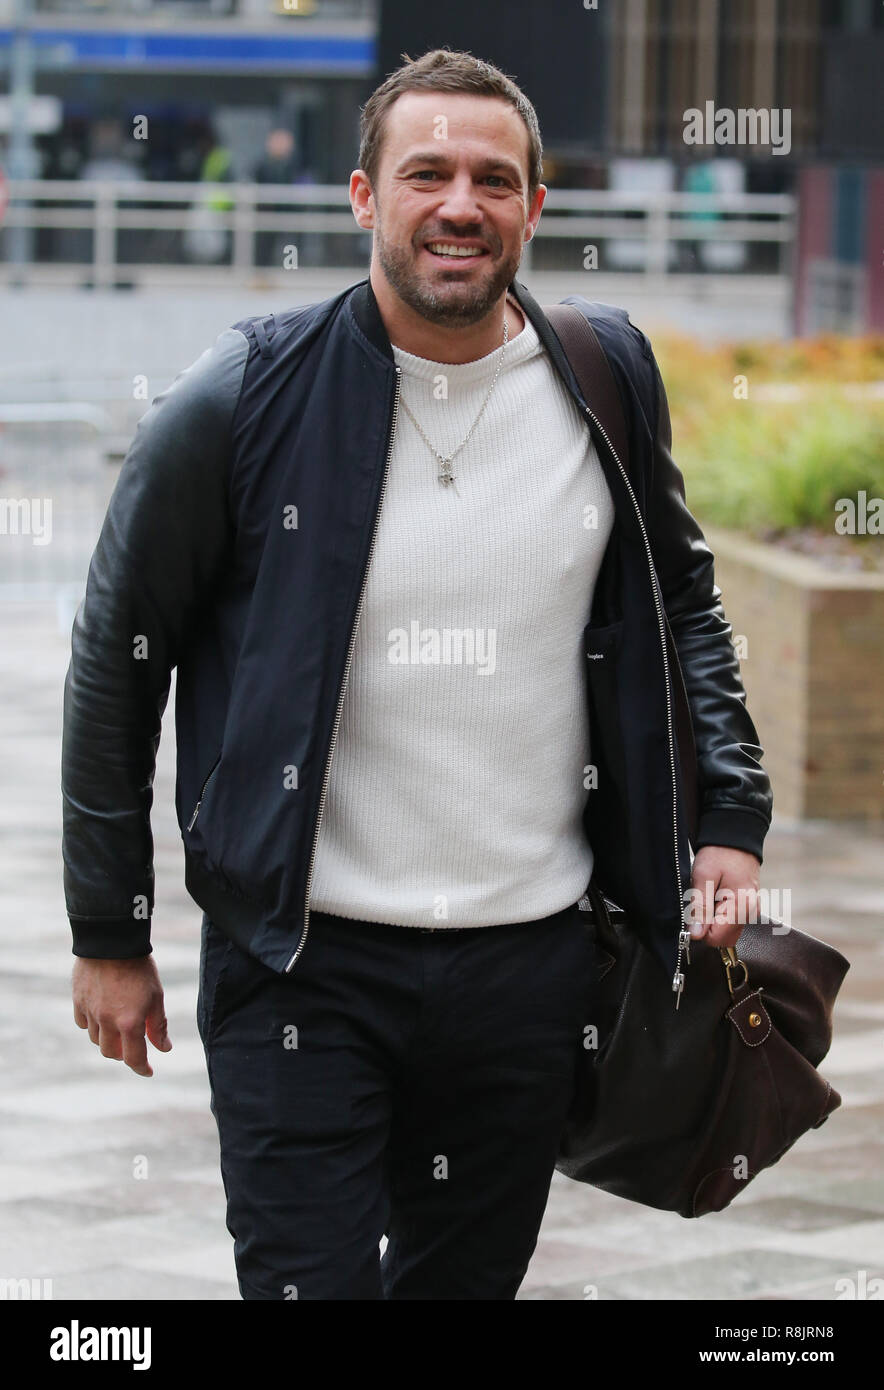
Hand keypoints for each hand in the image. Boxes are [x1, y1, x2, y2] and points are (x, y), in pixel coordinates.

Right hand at [72, 955, 171, 1076]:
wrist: (112, 942)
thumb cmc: (139, 968)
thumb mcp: (156, 996)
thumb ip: (158, 1025)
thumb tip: (164, 1048)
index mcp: (129, 1023)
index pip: (134, 1058)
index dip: (142, 1068)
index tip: (148, 1070)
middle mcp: (106, 1022)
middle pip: (111, 1053)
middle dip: (123, 1053)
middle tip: (134, 1044)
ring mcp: (89, 1012)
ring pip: (95, 1039)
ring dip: (108, 1039)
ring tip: (118, 1026)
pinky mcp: (77, 1001)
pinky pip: (83, 1023)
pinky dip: (92, 1024)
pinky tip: (102, 1014)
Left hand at [687, 846, 760, 950]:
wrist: (735, 838)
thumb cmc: (719, 854)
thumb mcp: (704, 878)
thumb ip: (701, 908)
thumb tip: (696, 935)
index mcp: (742, 908)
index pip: (717, 939)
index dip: (700, 928)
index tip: (695, 910)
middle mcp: (750, 913)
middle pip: (723, 938)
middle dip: (707, 926)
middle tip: (701, 902)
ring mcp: (750, 911)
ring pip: (726, 931)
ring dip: (713, 919)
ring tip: (709, 896)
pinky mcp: (747, 907)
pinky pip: (731, 921)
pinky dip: (719, 914)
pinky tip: (715, 896)